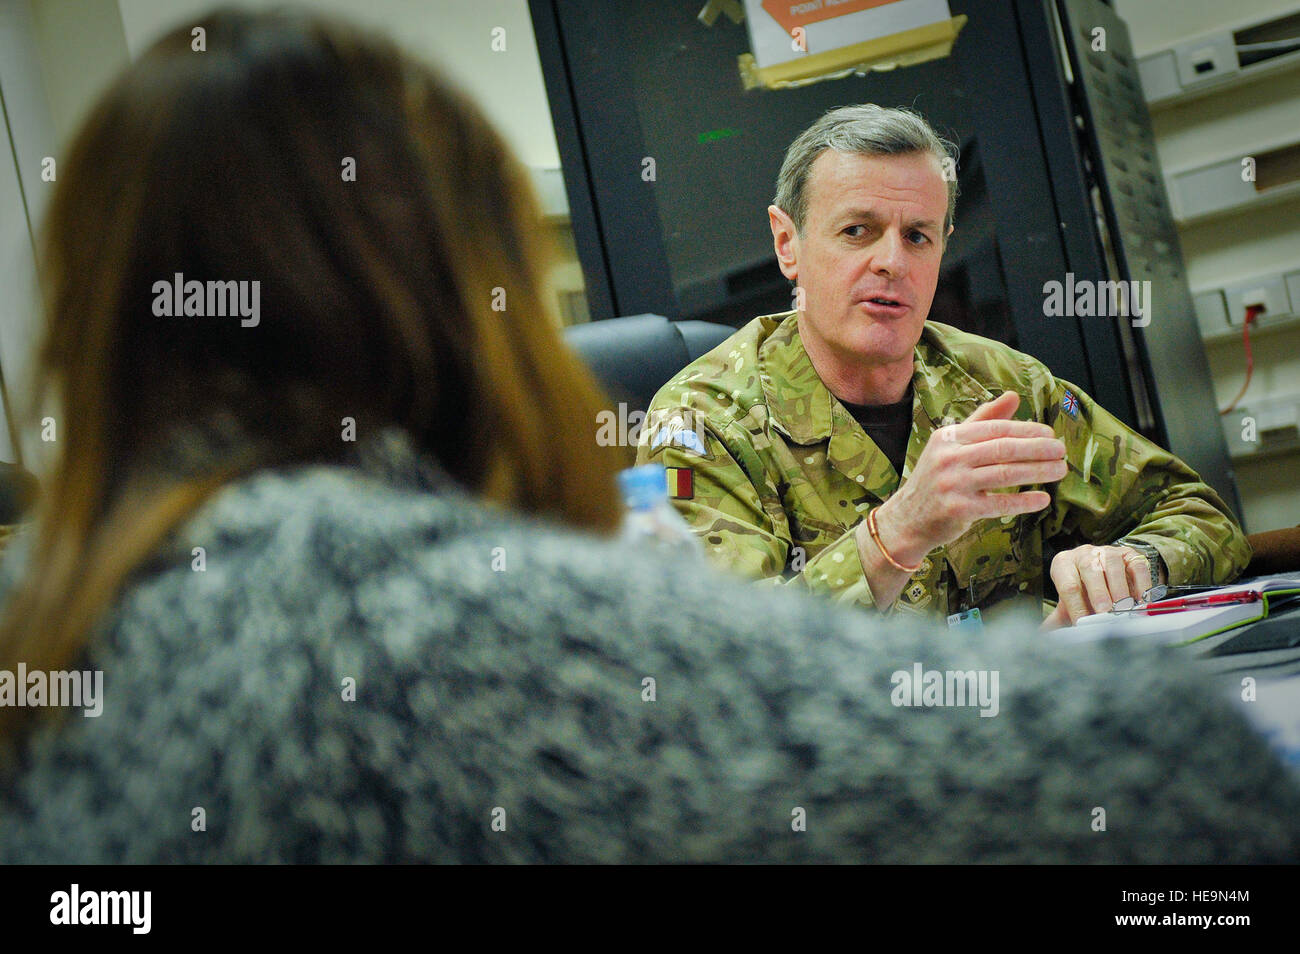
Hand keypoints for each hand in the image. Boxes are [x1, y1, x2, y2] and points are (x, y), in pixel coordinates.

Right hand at [873, 391, 1067, 565]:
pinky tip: (1042, 499)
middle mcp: (948, 458)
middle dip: (1038, 449)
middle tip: (1061, 451)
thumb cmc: (937, 478)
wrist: (908, 518)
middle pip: (1003, 449)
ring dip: (1038, 472)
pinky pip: (999, 504)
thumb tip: (1014, 396)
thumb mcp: (953, 446)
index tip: (1050, 435)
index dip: (1026, 430)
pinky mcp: (958, 510)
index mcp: (948, 438)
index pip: (995, 428)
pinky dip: (1024, 502)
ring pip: (1005, 475)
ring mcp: (952, 485)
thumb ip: (983, 420)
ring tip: (1060, 470)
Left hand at [1042, 544, 1153, 628]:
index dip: (1075, 605)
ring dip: (1120, 588)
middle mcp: (1084, 553)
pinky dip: (1141, 583)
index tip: (1083, 624)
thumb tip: (1043, 636)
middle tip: (1105, 613)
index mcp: (1063, 564)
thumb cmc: (1082, 592)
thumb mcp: (1067, 603)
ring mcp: (1107, 551)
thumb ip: (1057, 619)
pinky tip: (1142, 601)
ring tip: (1124, 609)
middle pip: (1090, 569)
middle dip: (1098, 593)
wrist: (1102, 573)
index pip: (1068, 585)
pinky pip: (1137, 565)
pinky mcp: (1129, 554)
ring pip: (1113, 564)